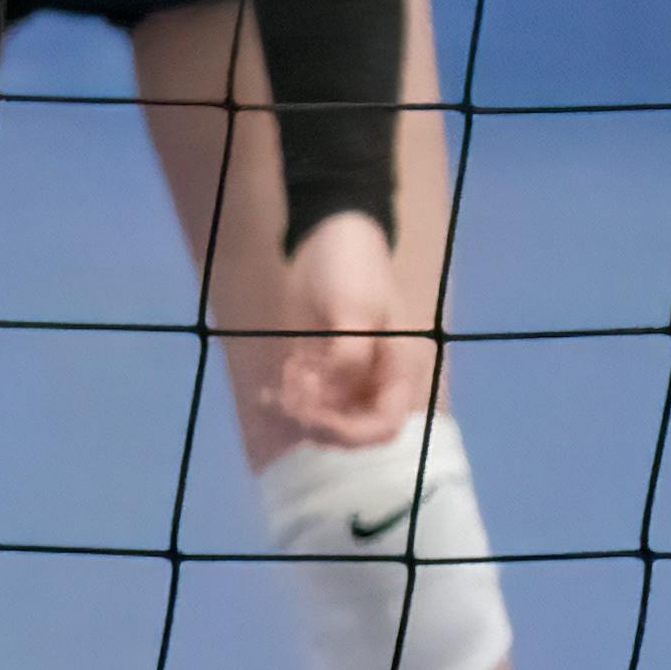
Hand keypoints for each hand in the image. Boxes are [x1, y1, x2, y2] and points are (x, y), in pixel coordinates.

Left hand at [253, 202, 434, 451]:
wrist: (327, 236)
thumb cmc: (352, 268)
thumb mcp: (353, 307)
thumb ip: (348, 354)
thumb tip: (332, 394)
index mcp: (397, 370)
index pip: (383, 426)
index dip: (349, 433)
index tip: (312, 417)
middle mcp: (374, 382)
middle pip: (349, 431)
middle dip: (315, 422)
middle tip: (284, 399)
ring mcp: (346, 380)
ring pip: (322, 421)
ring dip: (296, 412)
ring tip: (280, 383)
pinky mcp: (320, 373)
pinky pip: (303, 404)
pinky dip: (286, 401)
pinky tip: (272, 385)